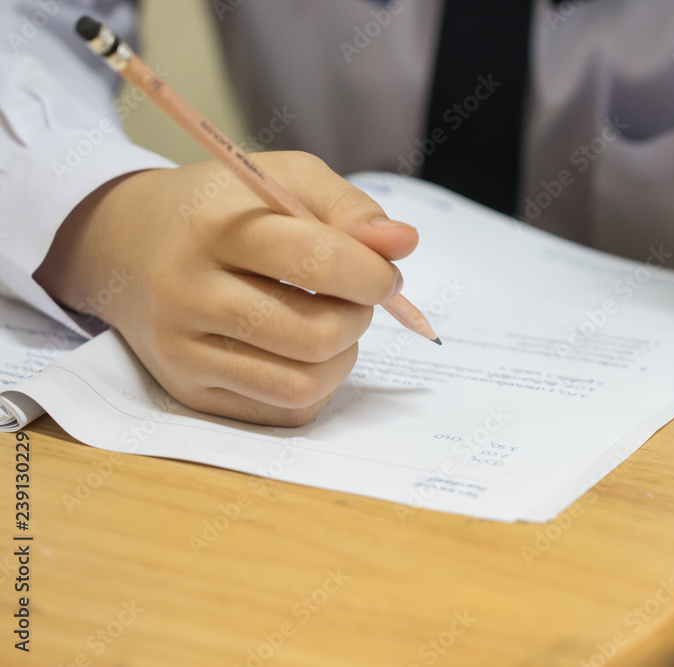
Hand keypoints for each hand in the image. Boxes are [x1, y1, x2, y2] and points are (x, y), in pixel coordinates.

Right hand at [35, 151, 417, 425]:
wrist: (126, 243)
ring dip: (342, 357)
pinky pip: (282, 411)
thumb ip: (349, 208)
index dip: (373, 273)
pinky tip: (302, 353)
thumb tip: (403, 244)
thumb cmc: (221, 209)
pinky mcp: (189, 391)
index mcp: (216, 228)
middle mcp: (190, 294)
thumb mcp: (282, 179)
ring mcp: (184, 351)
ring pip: (303, 384)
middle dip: (359, 318)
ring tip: (332, 325)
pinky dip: (314, 387)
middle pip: (315, 334)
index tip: (384, 273)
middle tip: (355, 299)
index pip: (317, 261)